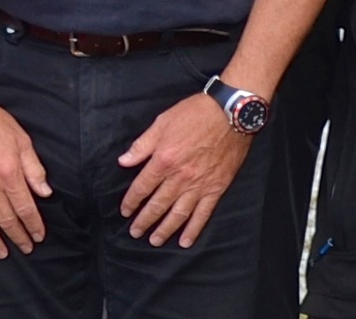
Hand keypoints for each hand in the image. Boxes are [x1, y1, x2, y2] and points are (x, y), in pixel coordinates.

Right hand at [0, 91, 51, 257]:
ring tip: (3, 253)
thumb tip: (45, 193)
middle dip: (18, 236)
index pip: (25, 207)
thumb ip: (34, 169)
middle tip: (26, 248)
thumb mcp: (22, 140)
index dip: (34, 224)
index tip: (39, 236)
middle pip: (6, 219)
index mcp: (9, 174)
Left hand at [117, 93, 251, 247]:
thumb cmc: (196, 114)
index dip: (132, 201)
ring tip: (154, 241)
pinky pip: (203, 214)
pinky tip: (185, 241)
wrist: (231, 114)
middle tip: (135, 232)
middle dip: (144, 220)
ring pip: (178, 214)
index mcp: (164, 160)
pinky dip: (194, 229)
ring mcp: (199, 185)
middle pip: (158, 204)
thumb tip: (123, 161)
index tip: (126, 211)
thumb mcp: (162, 122)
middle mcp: (180, 177)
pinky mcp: (216, 188)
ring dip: (165, 229)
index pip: (142, 187)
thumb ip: (142, 145)